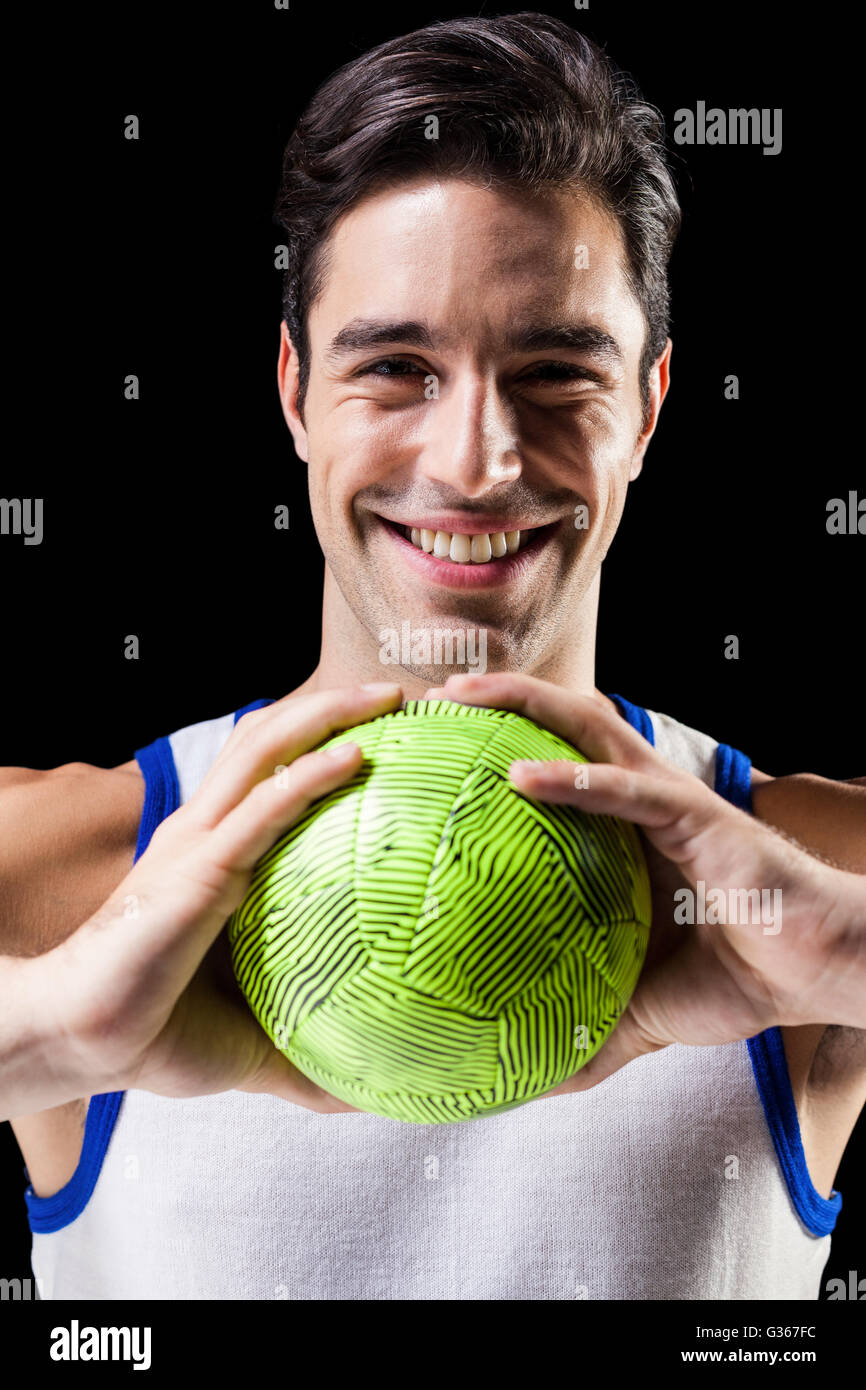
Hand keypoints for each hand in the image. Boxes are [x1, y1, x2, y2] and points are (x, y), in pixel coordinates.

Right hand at [2, 682, 402, 1118]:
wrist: (84, 1041)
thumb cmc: (155, 1033)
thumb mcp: (251, 1042)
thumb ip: (306, 1061)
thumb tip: (363, 1098)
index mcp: (213, 857)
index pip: (269, 775)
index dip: (318, 740)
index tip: (386, 733)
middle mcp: (204, 833)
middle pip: (268, 739)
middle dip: (330, 705)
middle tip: (398, 696)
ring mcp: (199, 843)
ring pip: (264, 751)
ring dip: (325, 714)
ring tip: (386, 699)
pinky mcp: (199, 867)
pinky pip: (262, 807)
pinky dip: (310, 775)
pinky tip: (356, 758)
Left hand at [423, 672, 865, 1092]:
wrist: (816, 973)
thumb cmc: (740, 977)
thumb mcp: (642, 1012)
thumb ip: (589, 1033)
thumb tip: (534, 1081)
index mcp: (622, 831)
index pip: (552, 765)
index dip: (495, 742)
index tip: (428, 745)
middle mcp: (640, 799)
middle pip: (559, 724)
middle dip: (495, 698)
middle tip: (427, 696)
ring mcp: (667, 799)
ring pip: (587, 729)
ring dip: (523, 704)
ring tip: (460, 694)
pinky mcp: (696, 816)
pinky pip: (626, 793)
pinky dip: (573, 780)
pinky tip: (521, 777)